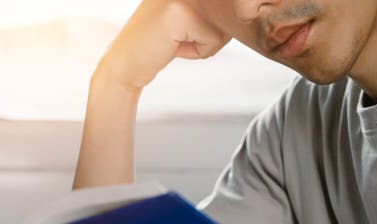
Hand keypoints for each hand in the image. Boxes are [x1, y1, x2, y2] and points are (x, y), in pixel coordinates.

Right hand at [98, 0, 230, 90]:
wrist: (124, 65)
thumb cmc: (159, 44)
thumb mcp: (189, 19)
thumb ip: (215, 10)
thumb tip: (252, 10)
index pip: (229, 5)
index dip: (218, 25)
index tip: (188, 31)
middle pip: (229, 15)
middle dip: (211, 35)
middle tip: (179, 37)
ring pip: (223, 28)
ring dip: (204, 44)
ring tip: (175, 40)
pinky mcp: (180, 12)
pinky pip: (212, 41)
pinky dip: (196, 52)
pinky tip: (171, 47)